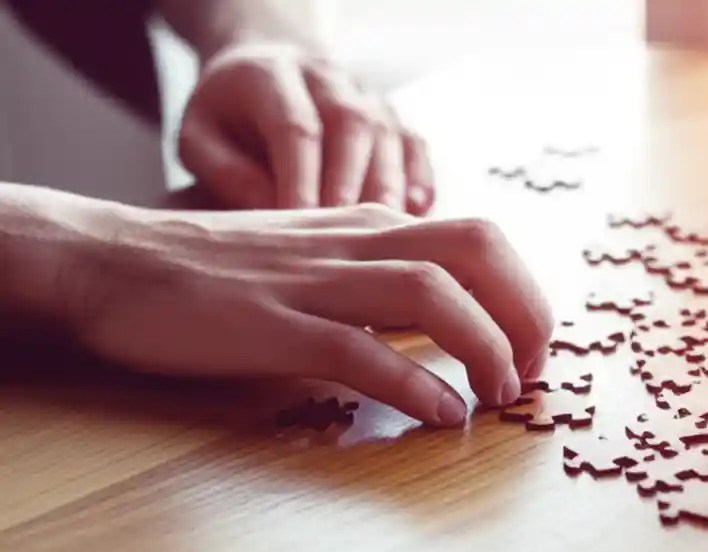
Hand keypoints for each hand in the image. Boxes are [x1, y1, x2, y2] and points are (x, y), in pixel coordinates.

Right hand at [9, 191, 549, 425]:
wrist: (117, 262)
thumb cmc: (223, 271)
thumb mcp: (319, 256)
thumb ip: (381, 276)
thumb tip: (454, 320)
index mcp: (370, 227)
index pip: (480, 239)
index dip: (525, 294)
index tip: (535, 349)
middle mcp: (354, 242)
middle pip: (476, 250)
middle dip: (525, 311)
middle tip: (533, 371)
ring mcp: (314, 282)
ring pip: (430, 293)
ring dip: (483, 346)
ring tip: (501, 394)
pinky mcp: (272, 326)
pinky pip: (358, 349)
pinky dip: (410, 382)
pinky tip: (439, 413)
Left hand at [178, 43, 433, 214]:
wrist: (265, 66)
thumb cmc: (227, 116)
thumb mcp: (198, 136)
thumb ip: (226, 171)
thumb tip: (273, 213)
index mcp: (271, 74)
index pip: (296, 127)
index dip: (302, 177)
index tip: (300, 226)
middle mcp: (327, 77)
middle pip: (353, 126)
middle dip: (351, 185)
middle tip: (347, 239)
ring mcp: (367, 94)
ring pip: (390, 137)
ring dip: (388, 190)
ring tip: (382, 241)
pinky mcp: (393, 116)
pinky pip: (415, 147)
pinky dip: (420, 182)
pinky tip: (414, 218)